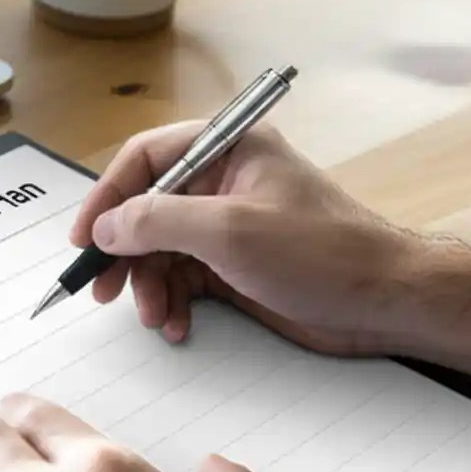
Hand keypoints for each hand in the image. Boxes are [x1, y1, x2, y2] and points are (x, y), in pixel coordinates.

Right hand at [68, 119, 418, 355]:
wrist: (386, 302)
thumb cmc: (324, 253)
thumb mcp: (229, 230)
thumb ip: (156, 221)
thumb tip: (104, 227)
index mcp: (226, 148)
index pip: (143, 159)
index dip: (106, 197)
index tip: (84, 238)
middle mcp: (221, 180)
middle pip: (144, 209)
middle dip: (123, 253)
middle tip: (101, 289)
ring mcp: (227, 223)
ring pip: (159, 249)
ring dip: (148, 285)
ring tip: (155, 316)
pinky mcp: (233, 262)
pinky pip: (182, 277)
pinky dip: (173, 302)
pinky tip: (178, 323)